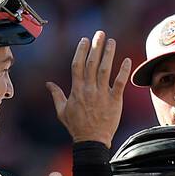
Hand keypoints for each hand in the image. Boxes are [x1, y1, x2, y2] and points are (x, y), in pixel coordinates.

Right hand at [46, 30, 130, 146]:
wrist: (92, 141)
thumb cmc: (76, 127)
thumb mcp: (62, 111)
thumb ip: (56, 94)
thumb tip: (47, 84)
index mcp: (76, 89)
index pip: (78, 65)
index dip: (81, 50)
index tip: (85, 39)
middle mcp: (89, 89)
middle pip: (92, 63)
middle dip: (96, 46)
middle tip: (100, 33)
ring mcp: (102, 94)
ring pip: (105, 69)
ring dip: (109, 53)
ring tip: (111, 41)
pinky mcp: (115, 101)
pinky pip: (120, 83)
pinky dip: (123, 71)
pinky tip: (127, 60)